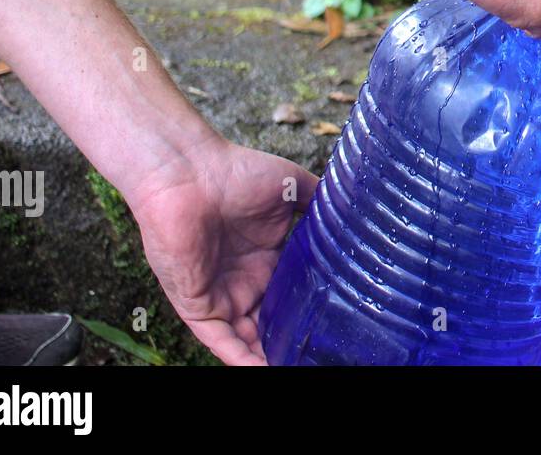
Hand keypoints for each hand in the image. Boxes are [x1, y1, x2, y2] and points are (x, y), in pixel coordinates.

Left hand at [126, 138, 318, 365]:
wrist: (186, 172)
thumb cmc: (234, 171)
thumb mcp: (291, 186)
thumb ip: (319, 200)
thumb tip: (354, 209)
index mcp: (266, 257)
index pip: (290, 295)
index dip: (309, 312)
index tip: (336, 326)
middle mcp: (244, 280)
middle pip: (271, 324)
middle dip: (291, 342)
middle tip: (321, 354)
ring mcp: (220, 295)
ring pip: (249, 340)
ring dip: (270, 355)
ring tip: (299, 364)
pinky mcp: (197, 305)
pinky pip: (221, 343)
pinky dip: (241, 359)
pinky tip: (265, 369)